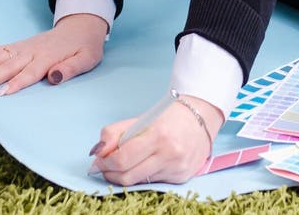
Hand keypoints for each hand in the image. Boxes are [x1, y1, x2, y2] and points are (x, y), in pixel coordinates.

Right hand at [0, 13, 107, 94]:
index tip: (1, 93)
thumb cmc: (85, 46)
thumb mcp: (87, 58)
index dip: (16, 83)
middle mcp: (32, 51)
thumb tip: (54, 77)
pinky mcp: (18, 45)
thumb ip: (71, 68)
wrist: (81, 26)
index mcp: (49, 56)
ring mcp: (23, 47)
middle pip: (9, 64)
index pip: (30, 71)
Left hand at [89, 94, 223, 184]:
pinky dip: (142, 175)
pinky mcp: (181, 178)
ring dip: (125, 175)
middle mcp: (169, 154)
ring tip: (122, 164)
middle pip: (128, 176)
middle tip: (104, 166)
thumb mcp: (140, 118)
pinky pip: (152, 182)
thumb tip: (97, 153)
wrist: (201, 118)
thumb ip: (115, 133)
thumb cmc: (168, 116)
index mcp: (158, 134)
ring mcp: (176, 168)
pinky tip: (144, 164)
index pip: (123, 158)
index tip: (98, 160)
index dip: (105, 162)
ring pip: (139, 182)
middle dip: (110, 173)